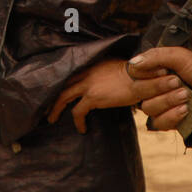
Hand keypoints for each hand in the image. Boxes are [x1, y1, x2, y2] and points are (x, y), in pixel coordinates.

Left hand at [48, 58, 182, 133]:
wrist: (144, 77)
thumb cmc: (138, 75)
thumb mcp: (119, 69)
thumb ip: (108, 75)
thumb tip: (110, 86)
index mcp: (93, 63)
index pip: (72, 72)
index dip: (63, 83)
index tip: (57, 91)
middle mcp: (87, 71)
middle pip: (63, 83)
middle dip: (53, 96)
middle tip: (47, 106)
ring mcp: (88, 83)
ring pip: (63, 96)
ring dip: (56, 108)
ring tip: (52, 118)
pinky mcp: (92, 96)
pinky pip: (77, 111)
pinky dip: (78, 121)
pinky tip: (82, 129)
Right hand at [127, 47, 191, 131]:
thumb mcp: (179, 56)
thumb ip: (155, 57)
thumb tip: (132, 63)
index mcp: (154, 70)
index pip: (135, 74)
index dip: (147, 74)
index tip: (164, 70)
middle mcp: (154, 88)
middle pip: (139, 92)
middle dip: (159, 87)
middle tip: (178, 81)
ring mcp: (161, 106)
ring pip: (148, 108)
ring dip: (168, 101)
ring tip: (186, 95)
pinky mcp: (168, 121)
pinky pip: (158, 123)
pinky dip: (171, 116)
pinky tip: (185, 109)